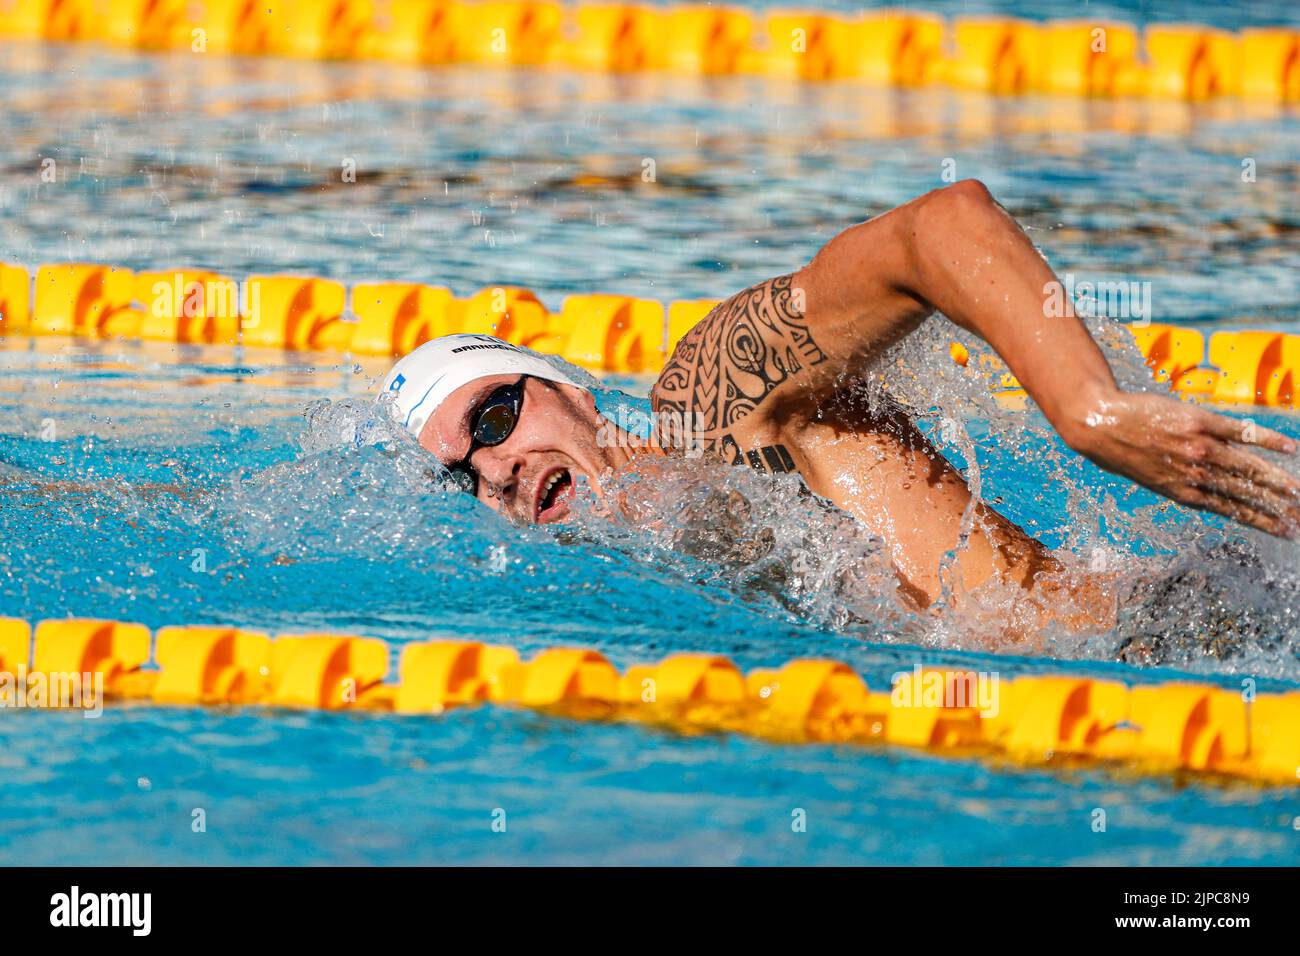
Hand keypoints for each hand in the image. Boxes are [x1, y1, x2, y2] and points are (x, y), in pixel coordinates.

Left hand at [1061, 388, 1299, 537]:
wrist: (1099, 423)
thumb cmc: (1124, 450)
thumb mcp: (1154, 476)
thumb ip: (1184, 483)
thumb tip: (1210, 491)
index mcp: (1184, 492)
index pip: (1233, 510)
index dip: (1262, 522)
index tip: (1287, 532)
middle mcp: (1195, 473)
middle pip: (1247, 493)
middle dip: (1280, 508)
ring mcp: (1199, 448)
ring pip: (1248, 467)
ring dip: (1280, 481)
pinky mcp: (1199, 422)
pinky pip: (1239, 432)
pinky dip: (1265, 440)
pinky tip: (1289, 448)